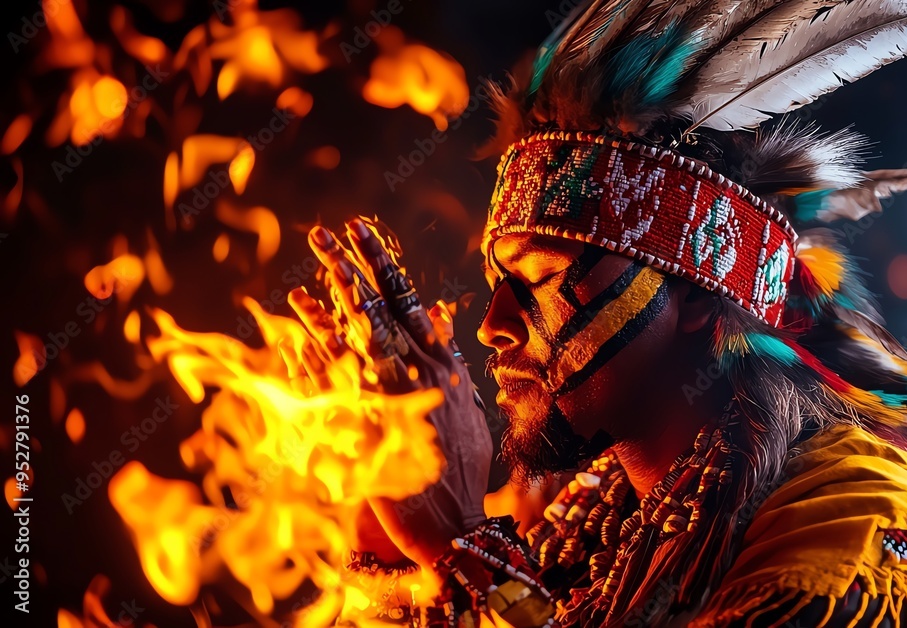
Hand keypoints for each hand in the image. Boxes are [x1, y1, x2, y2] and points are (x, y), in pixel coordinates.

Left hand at [289, 218, 492, 571]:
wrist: (455, 526)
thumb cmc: (462, 470)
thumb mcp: (467, 407)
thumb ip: (451, 359)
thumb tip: (441, 316)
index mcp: (443, 367)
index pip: (408, 303)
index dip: (382, 266)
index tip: (361, 231)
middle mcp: (422, 375)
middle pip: (383, 310)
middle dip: (354, 268)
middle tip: (326, 233)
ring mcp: (398, 401)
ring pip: (364, 338)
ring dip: (336, 298)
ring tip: (314, 264)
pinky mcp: (375, 432)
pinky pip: (341, 387)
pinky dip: (317, 355)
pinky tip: (295, 330)